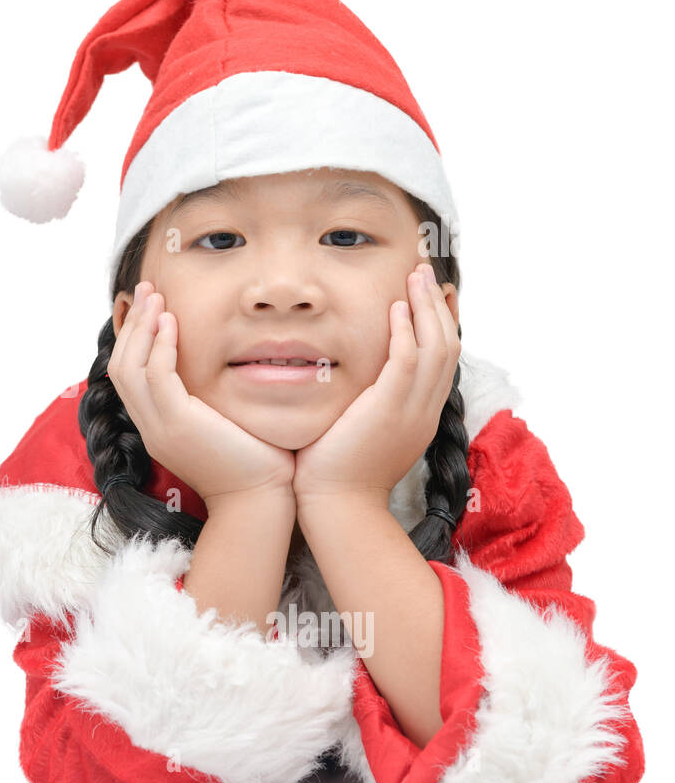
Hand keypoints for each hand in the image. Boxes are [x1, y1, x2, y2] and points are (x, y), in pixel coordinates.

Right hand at [108, 280, 295, 508]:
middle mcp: (151, 428)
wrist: (261, 502)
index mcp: (159, 428)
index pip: (130, 377)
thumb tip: (229, 365)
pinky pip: (156, 375)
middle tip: (146, 290)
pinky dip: (159, 345)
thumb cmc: (258, 465)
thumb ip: (214, 398)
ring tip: (155, 296)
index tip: (151, 309)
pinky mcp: (177, 424)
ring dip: (141, 327)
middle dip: (131, 324)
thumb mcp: (226, 425)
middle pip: (119, 367)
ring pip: (129, 367)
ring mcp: (159, 427)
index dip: (134, 339)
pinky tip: (172, 322)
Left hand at [292, 262, 459, 506]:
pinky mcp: (389, 409)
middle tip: (427, 275)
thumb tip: (349, 385)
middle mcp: (424, 411)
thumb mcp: (360, 433)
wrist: (336, 507)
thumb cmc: (335, 475)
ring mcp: (411, 410)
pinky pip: (406, 360)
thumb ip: (363, 404)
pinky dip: (405, 331)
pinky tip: (396, 308)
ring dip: (425, 308)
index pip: (441, 362)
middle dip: (438, 307)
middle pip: (447, 347)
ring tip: (415, 276)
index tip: (434, 298)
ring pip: (434, 347)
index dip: (441, 326)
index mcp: (419, 416)